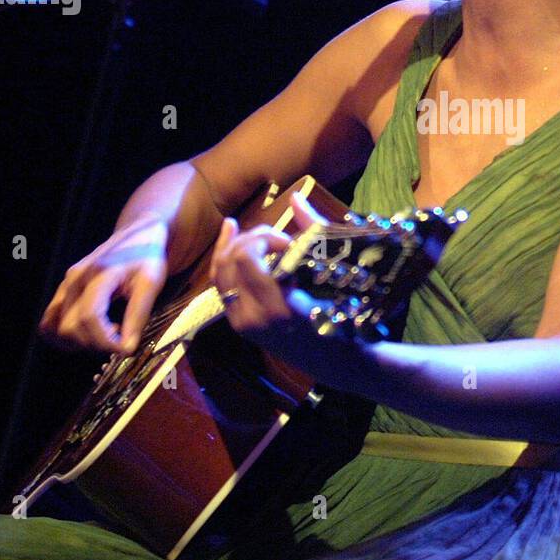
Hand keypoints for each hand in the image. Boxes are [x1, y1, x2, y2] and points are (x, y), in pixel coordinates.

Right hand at [39, 214, 169, 353]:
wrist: (137, 235)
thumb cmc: (146, 256)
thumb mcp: (151, 282)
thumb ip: (138, 314)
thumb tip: (128, 348)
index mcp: (98, 274)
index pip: (90, 317)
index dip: (105, 341)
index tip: (124, 349)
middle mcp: (75, 279)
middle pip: (70, 327)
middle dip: (95, 343)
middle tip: (119, 340)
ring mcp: (66, 284)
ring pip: (54, 327)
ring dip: (78, 341)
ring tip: (106, 334)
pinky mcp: (63, 290)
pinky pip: (49, 321)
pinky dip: (64, 335)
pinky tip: (90, 332)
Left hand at [210, 190, 334, 361]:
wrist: (331, 361)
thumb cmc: (340, 319)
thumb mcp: (330, 278)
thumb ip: (312, 233)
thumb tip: (296, 197)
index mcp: (277, 305)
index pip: (247, 257)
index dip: (262, 237)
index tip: (287, 241)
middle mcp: (252, 316)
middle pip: (229, 261)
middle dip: (249, 239)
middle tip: (274, 237)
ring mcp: (241, 322)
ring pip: (219, 272)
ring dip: (232, 247)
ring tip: (243, 229)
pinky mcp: (237, 323)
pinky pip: (221, 285)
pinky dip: (225, 261)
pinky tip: (232, 236)